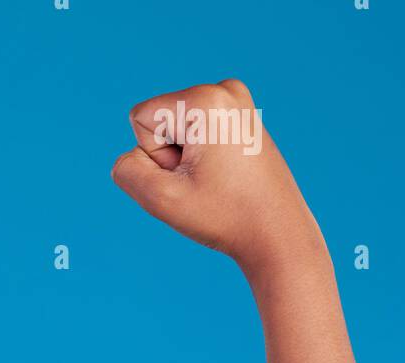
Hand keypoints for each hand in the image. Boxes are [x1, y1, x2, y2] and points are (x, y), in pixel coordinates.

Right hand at [111, 79, 322, 276]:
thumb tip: (130, 156)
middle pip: (160, 121)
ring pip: (178, 130)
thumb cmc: (223, 216)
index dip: (154, 157)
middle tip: (205, 183)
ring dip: (186, 160)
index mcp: (204, 98)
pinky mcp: (243, 117)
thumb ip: (128, 172)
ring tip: (217, 181)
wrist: (276, 232)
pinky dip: (202, 158)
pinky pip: (197, 134)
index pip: (140, 118)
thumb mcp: (162, 200)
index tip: (188, 177)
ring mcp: (237, 101)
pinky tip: (226, 176)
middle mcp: (224, 89)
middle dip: (171, 158)